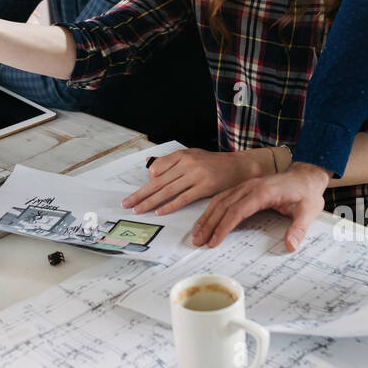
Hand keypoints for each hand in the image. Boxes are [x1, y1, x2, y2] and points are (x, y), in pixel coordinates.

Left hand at [121, 148, 264, 215]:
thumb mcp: (192, 157)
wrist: (240, 167)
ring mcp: (195, 174)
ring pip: (168, 190)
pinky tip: (160, 211)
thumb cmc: (214, 164)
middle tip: (126, 204)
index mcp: (182, 155)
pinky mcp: (205, 186)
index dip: (145, 185)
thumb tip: (150, 165)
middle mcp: (186, 163)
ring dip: (150, 201)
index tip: (134, 196)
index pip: (156, 170)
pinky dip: (170, 205)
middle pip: (158, 181)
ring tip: (138, 210)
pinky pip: (183, 197)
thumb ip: (172, 162)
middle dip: (141, 194)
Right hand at [190, 162, 330, 251]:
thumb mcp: (309, 211)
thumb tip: (290, 245)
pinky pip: (224, 197)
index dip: (224, 226)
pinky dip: (213, 209)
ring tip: (197, 233)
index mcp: (263, 191)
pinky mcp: (245, 188)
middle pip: (224, 205)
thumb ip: (299, 229)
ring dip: (207, 216)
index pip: (238, 210)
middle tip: (198, 240)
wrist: (306, 176)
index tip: (215, 240)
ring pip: (220, 200)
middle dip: (209, 224)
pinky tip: (206, 219)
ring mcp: (246, 186)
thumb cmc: (306, 192)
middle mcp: (251, 186)